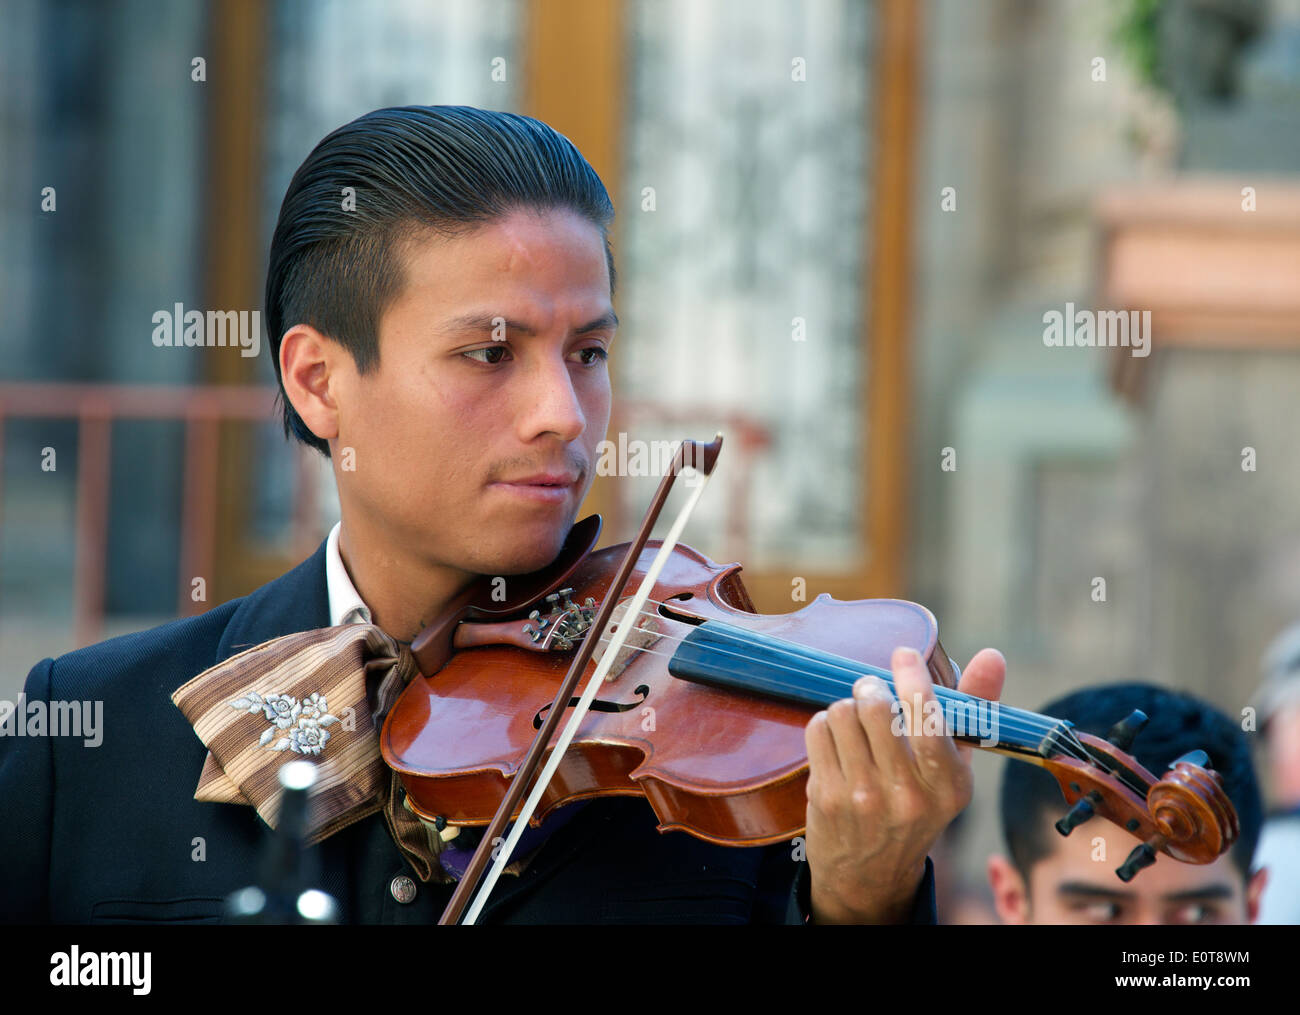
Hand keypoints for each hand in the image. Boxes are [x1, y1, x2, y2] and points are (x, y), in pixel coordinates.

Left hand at [803, 645, 1005, 922]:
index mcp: (949, 786)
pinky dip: (826, 723)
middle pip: (877, 707)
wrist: (871, 874)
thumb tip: (993, 655)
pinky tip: (838, 740)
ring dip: (847, 706)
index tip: (905, 654)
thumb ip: (975, 709)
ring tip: (857, 721)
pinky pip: (819, 729)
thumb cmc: (919, 806)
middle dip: (871, 687)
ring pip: (843, 713)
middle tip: (872, 690)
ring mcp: (863, 798)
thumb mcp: (954, 768)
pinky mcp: (827, 797)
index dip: (914, 679)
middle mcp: (908, 795)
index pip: (930, 721)